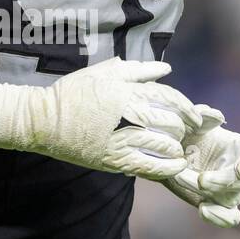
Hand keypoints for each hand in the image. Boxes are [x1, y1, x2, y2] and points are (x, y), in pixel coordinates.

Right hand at [0, 57, 203, 180]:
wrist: (44, 120)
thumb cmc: (74, 93)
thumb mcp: (104, 73)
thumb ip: (138, 70)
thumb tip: (166, 70)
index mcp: (129, 91)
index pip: (171, 99)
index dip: (189, 109)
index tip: (195, 117)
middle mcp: (129, 114)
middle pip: (171, 123)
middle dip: (182, 129)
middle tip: (180, 133)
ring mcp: (123, 139)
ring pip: (164, 145)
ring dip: (175, 148)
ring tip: (175, 149)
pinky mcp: (114, 159)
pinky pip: (150, 166)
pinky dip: (167, 168)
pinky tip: (175, 166)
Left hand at [163, 104, 239, 226]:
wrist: (172, 154)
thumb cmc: (189, 134)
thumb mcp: (193, 122)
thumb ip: (204, 116)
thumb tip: (216, 117)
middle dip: (220, 180)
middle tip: (198, 178)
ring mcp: (230, 191)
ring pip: (230, 199)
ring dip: (208, 192)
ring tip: (183, 179)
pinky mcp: (218, 205)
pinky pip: (229, 218)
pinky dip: (219, 218)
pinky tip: (202, 209)